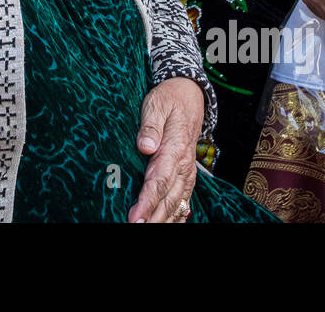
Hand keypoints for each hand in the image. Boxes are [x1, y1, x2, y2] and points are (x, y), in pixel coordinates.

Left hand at [128, 77, 204, 222]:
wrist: (189, 95)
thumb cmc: (169, 99)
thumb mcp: (156, 104)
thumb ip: (150, 127)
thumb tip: (145, 147)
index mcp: (174, 148)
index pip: (159, 180)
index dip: (147, 201)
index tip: (135, 216)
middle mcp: (183, 164)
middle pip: (168, 198)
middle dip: (153, 217)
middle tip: (136, 228)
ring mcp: (187, 170)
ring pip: (177, 202)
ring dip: (164, 219)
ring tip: (147, 230)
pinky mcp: (186, 173)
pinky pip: (184, 199)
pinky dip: (177, 215)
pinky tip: (168, 224)